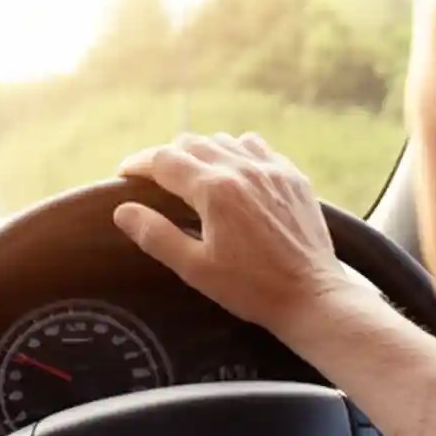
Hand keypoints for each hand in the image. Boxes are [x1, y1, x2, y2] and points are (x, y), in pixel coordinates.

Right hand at [114, 133, 361, 334]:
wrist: (311, 295)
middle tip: (154, 179)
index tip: (124, 174)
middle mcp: (243, 168)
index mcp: (215, 190)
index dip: (138, 163)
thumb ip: (156, 236)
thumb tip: (123, 210)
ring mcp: (272, 169)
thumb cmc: (251, 288)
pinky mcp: (293, 176)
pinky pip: (257, 147)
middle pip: (192, 143)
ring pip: (224, 140)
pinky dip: (236, 151)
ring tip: (191, 174)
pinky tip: (233, 171)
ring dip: (201, 150)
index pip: (164, 160)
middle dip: (166, 157)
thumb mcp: (195, 268)